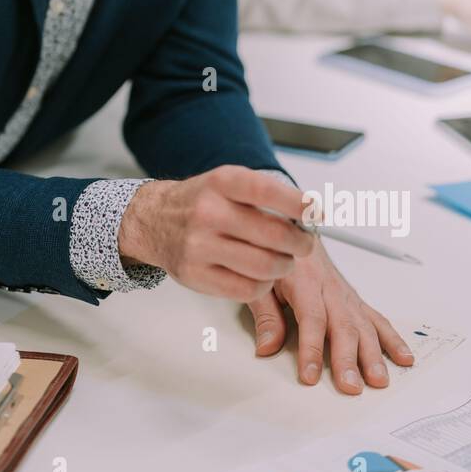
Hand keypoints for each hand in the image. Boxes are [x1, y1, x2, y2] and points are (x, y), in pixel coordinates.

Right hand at [118, 165, 315, 297]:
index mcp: (220, 183)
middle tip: (304, 244)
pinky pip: (247, 289)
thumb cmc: (200, 202)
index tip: (315, 212)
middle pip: (273, 234)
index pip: (267, 190)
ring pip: (265, 266)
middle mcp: (208, 212)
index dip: (298, 203)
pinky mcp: (196, 275)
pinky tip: (261, 275)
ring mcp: (199, 246)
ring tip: (283, 260)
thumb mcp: (227, 182)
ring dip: (285, 265)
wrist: (154, 220)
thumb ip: (265, 194)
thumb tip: (310, 214)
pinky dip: (264, 284)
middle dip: (300, 242)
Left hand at [248, 236, 414, 391]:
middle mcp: (331, 290)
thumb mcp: (262, 283)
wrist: (298, 232)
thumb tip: (267, 348)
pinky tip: (404, 358)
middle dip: (348, 359)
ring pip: (365, 326)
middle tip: (351, 387)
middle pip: (343, 327)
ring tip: (379, 380)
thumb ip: (266, 316)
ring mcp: (347, 296)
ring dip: (374, 355)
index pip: (311, 320)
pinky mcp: (356, 301)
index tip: (310, 376)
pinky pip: (378, 320)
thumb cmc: (280, 259)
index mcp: (305, 283)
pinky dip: (393, 340)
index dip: (312, 349)